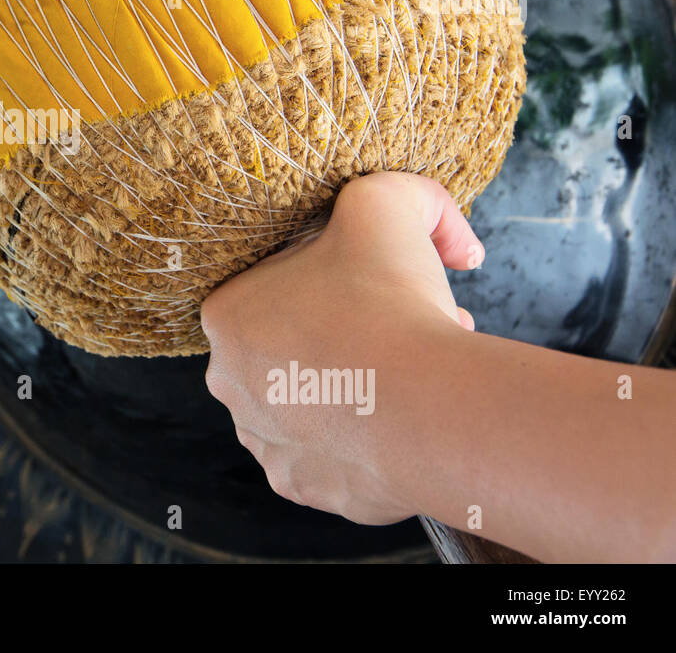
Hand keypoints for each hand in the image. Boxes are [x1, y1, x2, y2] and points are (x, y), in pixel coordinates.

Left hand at [200, 171, 482, 524]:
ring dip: (355, 382)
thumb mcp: (384, 201)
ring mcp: (262, 439)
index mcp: (226, 314)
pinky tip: (400, 421)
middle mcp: (228, 381)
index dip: (338, 277)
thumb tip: (449, 238)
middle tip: (408, 325)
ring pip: (312, 399)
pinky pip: (330, 452)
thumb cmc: (390, 304)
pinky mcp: (300, 484)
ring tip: (414, 372)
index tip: (381, 284)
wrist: (423, 413)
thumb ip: (397, 190)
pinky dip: (363, 437)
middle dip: (351, 330)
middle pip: (296, 343)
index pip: (277, 283)